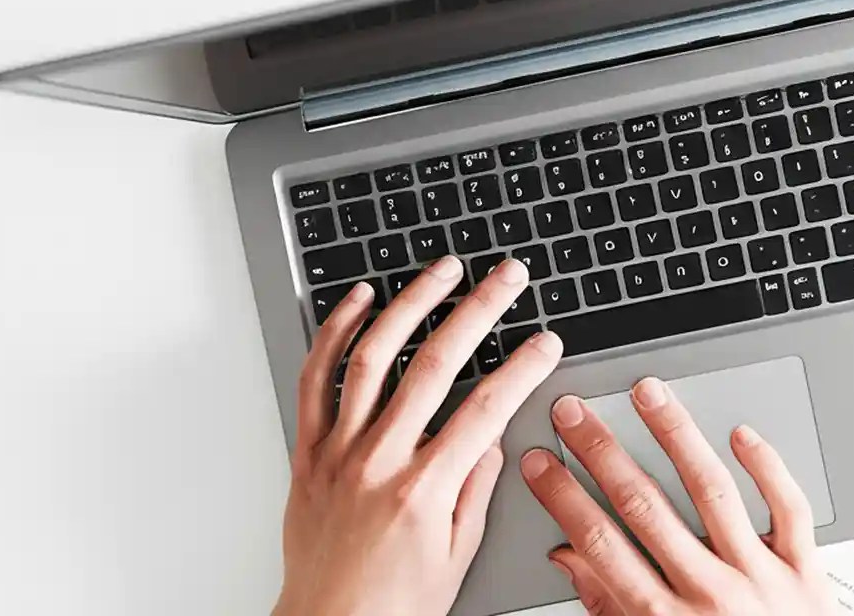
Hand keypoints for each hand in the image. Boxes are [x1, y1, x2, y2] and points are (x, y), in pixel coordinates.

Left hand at [274, 255, 562, 615]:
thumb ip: (476, 488)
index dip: (523, 367)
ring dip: (412, 303)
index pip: (487, 408)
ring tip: (442, 270)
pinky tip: (359, 302)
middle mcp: (380, 460)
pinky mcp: (307, 450)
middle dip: (480, 310)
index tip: (546, 340)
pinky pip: (316, 378)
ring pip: (374, 356)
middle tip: (507, 278)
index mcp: (425, 489)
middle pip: (437, 364)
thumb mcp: (457, 554)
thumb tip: (494, 437)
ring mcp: (339, 450)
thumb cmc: (392, 604)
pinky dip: (335, 333)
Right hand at [520, 377, 833, 615]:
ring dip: (674, 434)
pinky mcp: (804, 570)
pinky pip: (788, 509)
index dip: (563, 497)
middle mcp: (708, 594)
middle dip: (600, 452)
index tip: (540, 463)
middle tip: (574, 413)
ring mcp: (758, 578)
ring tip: (648, 394)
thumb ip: (608, 608)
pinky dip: (767, 467)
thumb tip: (571, 560)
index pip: (600, 542)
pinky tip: (741, 432)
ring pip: (711, 491)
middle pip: (643, 506)